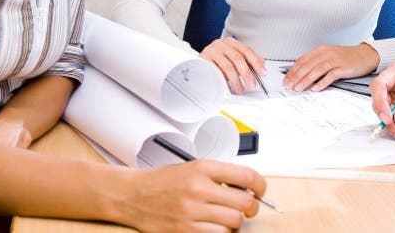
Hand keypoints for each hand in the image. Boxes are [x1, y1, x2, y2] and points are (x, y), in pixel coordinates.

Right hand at [128, 159, 266, 231]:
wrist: (132, 195)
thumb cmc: (163, 181)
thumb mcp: (192, 168)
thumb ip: (219, 176)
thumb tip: (248, 188)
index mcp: (203, 168)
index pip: (246, 175)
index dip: (261, 185)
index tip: (261, 191)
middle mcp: (198, 188)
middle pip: (244, 203)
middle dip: (251, 207)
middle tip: (248, 208)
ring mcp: (191, 211)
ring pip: (234, 222)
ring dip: (235, 223)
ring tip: (227, 218)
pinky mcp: (184, 230)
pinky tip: (214, 227)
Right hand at [199, 37, 264, 94]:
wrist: (199, 62)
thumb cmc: (218, 60)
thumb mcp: (233, 58)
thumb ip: (247, 60)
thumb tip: (262, 64)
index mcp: (231, 42)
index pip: (246, 50)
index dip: (256, 62)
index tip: (262, 72)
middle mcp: (221, 44)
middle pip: (237, 58)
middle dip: (246, 73)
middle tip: (251, 84)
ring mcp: (211, 51)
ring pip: (227, 66)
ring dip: (236, 80)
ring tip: (240, 89)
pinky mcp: (203, 60)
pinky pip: (216, 71)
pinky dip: (223, 80)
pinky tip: (227, 87)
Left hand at [282, 43, 378, 91]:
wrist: (365, 55)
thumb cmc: (345, 57)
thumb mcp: (328, 56)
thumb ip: (316, 62)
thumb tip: (301, 74)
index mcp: (320, 50)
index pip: (302, 60)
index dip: (292, 71)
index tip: (286, 80)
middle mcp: (326, 53)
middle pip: (307, 66)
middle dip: (296, 77)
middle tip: (288, 86)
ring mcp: (335, 60)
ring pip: (316, 70)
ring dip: (306, 80)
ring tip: (298, 89)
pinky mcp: (343, 68)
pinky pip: (330, 76)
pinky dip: (322, 82)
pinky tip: (315, 89)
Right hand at [369, 62, 394, 142]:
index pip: (379, 84)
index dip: (380, 101)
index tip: (388, 118)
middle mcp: (390, 83)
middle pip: (378, 101)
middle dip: (387, 119)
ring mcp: (390, 96)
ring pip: (382, 113)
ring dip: (392, 126)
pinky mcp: (393, 108)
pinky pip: (389, 120)